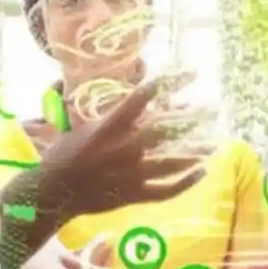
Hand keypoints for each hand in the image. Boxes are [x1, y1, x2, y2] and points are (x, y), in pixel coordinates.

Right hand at [39, 71, 209, 216]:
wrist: (54, 192)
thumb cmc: (62, 155)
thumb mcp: (75, 124)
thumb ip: (92, 107)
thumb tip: (89, 85)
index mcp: (112, 125)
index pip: (146, 96)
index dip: (171, 82)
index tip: (191, 73)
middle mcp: (128, 146)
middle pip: (168, 129)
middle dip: (194, 118)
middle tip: (213, 110)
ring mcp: (134, 173)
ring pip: (174, 161)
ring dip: (196, 152)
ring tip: (214, 145)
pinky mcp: (136, 194)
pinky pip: (168, 190)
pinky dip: (187, 182)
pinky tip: (202, 173)